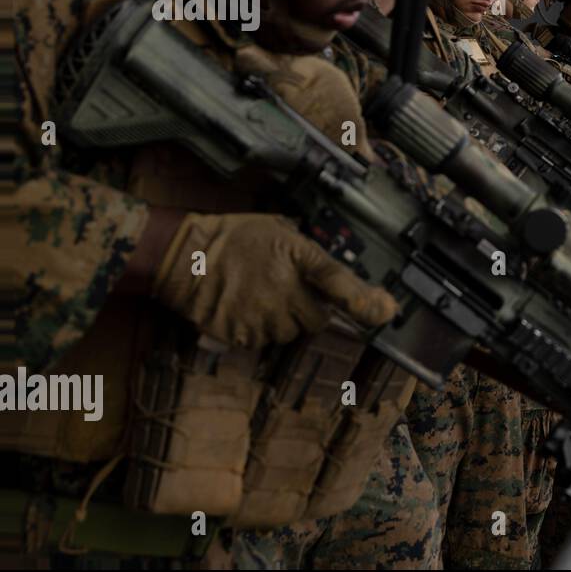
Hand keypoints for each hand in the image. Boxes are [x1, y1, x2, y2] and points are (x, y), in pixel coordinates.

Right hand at [151, 212, 397, 346]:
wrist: (183, 256)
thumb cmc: (232, 237)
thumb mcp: (277, 229)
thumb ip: (308, 253)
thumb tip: (335, 273)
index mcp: (297, 257)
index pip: (338, 281)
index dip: (364, 300)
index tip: (385, 312)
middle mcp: (284, 289)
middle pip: (318, 320)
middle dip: (310, 312)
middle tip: (288, 295)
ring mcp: (262, 314)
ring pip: (289, 334)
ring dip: (281, 322)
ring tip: (258, 297)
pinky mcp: (241, 334)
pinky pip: (261, 342)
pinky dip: (256, 331)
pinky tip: (242, 308)